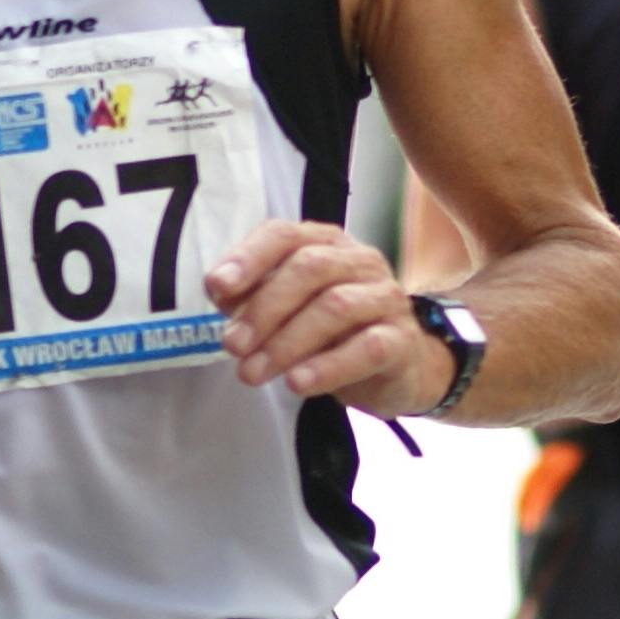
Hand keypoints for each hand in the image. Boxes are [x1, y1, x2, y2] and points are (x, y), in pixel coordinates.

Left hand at [205, 220, 450, 414]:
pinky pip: (367, 348)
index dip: (249, 258)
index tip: (217, 287)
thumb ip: (251, 294)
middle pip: (309, 268)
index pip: (284, 235)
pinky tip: (297, 383)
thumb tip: (218, 287)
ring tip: (252, 373)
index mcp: (325, 243)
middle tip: (233, 346)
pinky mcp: (402, 340)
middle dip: (263, 308)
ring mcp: (385, 297)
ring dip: (286, 342)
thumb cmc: (331, 331)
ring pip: (335, 307)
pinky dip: (327, 367)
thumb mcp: (286, 309)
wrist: (397, 367)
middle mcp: (359, 261)